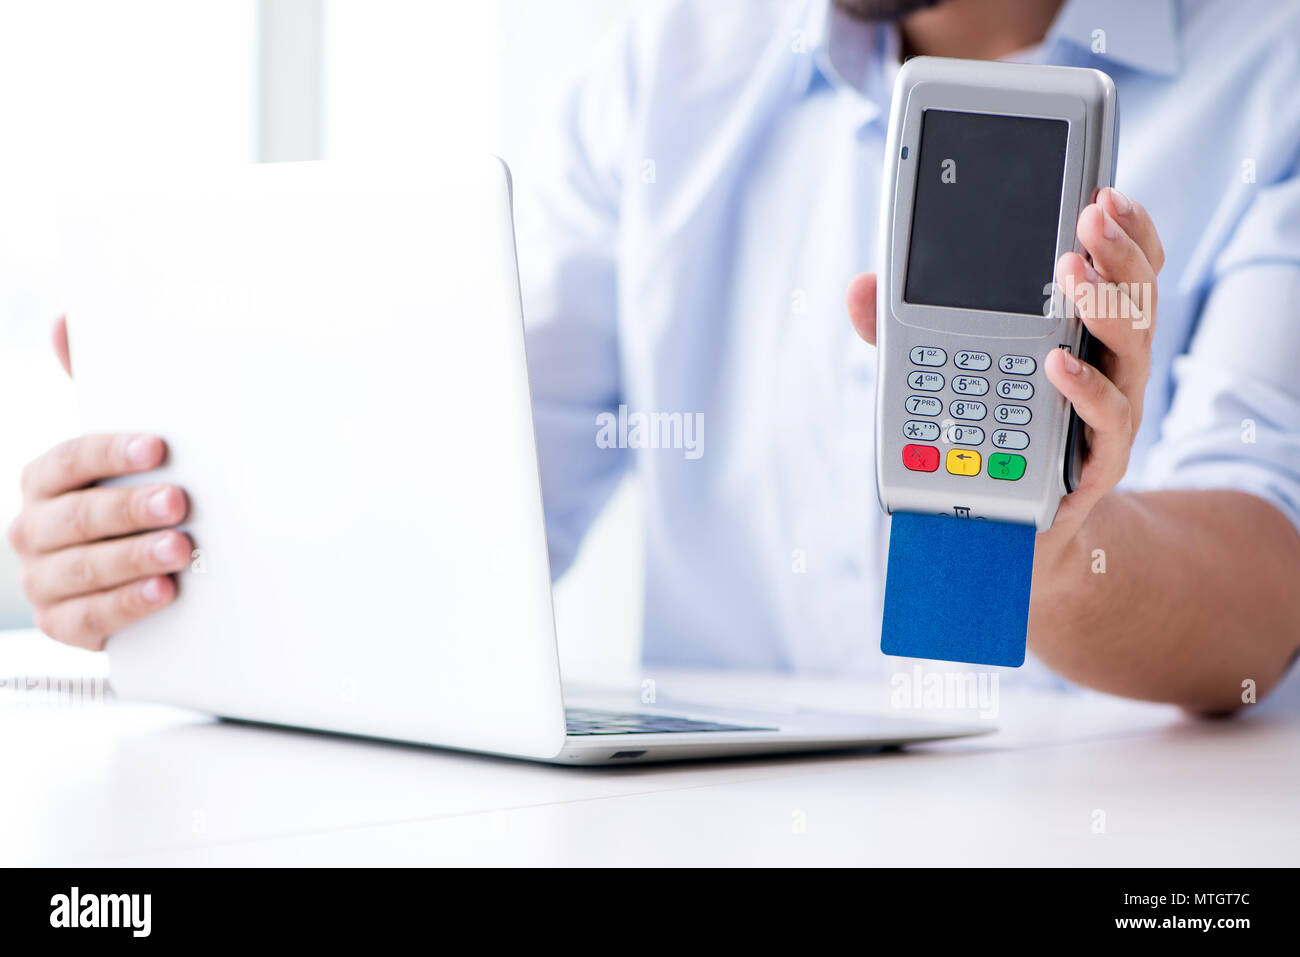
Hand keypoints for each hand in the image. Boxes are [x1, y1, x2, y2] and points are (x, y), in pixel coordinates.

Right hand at [6, 317, 191, 648]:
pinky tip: (165, 592)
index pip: (66, 461)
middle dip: (128, 509)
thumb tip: (68, 321)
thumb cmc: (136, 498)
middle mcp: (33, 530)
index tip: (158, 447)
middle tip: (179, 502)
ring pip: (83, 569)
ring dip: (133, 558)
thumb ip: (103, 391)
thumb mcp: (127, 453)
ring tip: (181, 549)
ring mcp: (44, 581)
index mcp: (44, 481)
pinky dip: (127, 605)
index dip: (108, 452)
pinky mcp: (63, 626)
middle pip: (75, 517)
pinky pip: (89, 620)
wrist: (151, 575)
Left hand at [846, 187, 1162, 548]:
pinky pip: (1105, 419)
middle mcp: (1108, 364)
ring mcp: (1109, 411)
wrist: (1011, 531)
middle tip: (1091, 216)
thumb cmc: (987, 437)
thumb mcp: (940, 372)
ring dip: (1102, 306)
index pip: (1121, 271)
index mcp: (1082, 332)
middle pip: (1136, 296)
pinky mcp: (1098, 460)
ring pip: (1129, 348)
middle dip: (1117, 251)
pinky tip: (1055, 364)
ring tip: (1072, 274)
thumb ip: (904, 331)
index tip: (1104, 193)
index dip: (1124, 230)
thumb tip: (860, 289)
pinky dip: (1084, 389)